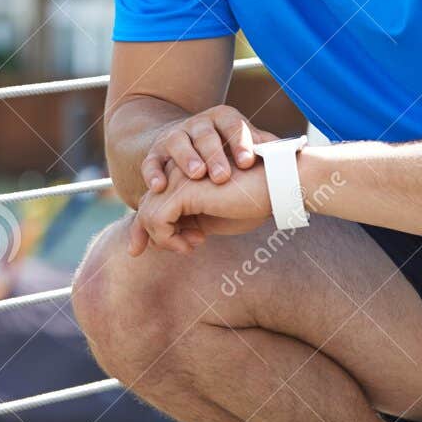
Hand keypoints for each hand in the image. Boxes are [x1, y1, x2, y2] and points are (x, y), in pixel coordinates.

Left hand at [128, 164, 273, 256]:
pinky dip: (168, 238)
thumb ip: (186, 223)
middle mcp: (176, 172)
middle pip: (145, 207)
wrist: (275, 186)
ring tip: (193, 245)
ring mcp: (177, 178)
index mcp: (182, 176)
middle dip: (150, 236)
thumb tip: (160, 241)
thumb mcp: (211, 216)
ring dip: (165, 239)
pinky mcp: (183, 189)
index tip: (182, 246)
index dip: (154, 229)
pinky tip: (197, 241)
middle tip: (180, 249)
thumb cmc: (250, 201)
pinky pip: (156, 219)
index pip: (154, 202)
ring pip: (147, 213)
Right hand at [140, 106, 277, 193]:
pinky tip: (159, 187)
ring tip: (195, 176)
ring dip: (186, 159)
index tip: (248, 162)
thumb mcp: (246, 147)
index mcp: (224, 119)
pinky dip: (153, 172)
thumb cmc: (228, 153)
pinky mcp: (156, 153)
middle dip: (214, 154)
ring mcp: (175, 136)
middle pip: (205, 134)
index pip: (234, 125)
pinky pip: (151, 161)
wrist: (190, 145)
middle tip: (222, 177)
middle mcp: (198, 124)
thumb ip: (263, 148)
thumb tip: (292, 151)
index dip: (241, 142)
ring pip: (178, 143)